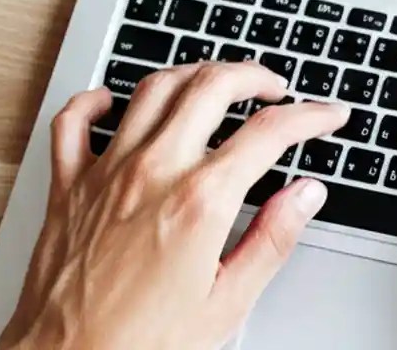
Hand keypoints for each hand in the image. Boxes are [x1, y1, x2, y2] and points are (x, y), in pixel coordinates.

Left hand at [0, 62, 349, 349]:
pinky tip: (116, 102)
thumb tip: (306, 195)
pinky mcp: (68, 186)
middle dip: (255, 76)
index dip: (311, 116)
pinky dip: (97, 100)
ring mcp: (106, 174)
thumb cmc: (138, 345)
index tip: (328, 116)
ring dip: (194, 74)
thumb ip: (273, 239)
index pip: (270, 132)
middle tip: (276, 88)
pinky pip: (74, 121)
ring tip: (217, 83)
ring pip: (153, 89)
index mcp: (200, 202)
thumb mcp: (228, 302)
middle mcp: (153, 173)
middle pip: (211, 86)